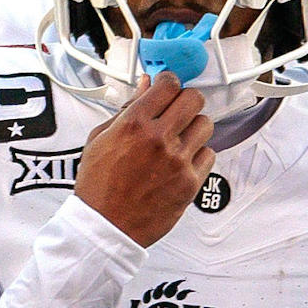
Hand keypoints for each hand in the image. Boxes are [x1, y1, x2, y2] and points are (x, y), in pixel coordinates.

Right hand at [75, 72, 215, 245]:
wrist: (105, 227)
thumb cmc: (99, 187)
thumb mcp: (100, 139)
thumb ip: (126, 109)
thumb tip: (144, 87)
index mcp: (133, 124)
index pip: (168, 84)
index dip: (169, 81)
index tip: (168, 86)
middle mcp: (158, 139)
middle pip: (194, 99)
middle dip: (186, 101)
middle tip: (177, 110)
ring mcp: (177, 161)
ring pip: (206, 125)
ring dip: (193, 128)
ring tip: (179, 139)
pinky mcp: (190, 182)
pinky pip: (209, 155)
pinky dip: (198, 155)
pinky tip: (181, 161)